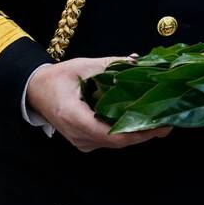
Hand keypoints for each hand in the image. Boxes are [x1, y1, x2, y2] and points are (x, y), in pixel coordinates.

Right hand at [26, 56, 171, 151]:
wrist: (35, 91)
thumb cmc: (56, 78)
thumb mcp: (83, 67)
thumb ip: (110, 65)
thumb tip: (136, 61)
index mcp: (74, 117)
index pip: (110, 134)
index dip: (136, 133)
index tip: (157, 126)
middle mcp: (78, 135)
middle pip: (116, 142)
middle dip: (143, 134)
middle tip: (167, 123)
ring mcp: (80, 142)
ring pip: (114, 143)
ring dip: (136, 134)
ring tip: (159, 122)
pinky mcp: (84, 142)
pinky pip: (108, 140)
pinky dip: (124, 133)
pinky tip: (140, 123)